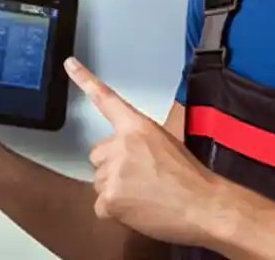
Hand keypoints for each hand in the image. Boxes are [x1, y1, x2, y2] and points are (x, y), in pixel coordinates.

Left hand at [66, 57, 222, 247]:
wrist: (204, 207)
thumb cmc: (192, 178)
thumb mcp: (168, 143)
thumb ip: (139, 142)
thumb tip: (126, 154)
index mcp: (137, 127)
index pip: (106, 99)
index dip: (85, 80)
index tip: (70, 64)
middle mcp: (121, 145)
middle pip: (98, 155)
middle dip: (113, 166)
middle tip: (140, 178)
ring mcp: (114, 172)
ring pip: (99, 181)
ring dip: (115, 189)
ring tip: (144, 195)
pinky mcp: (111, 199)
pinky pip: (101, 205)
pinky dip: (115, 211)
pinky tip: (137, 210)